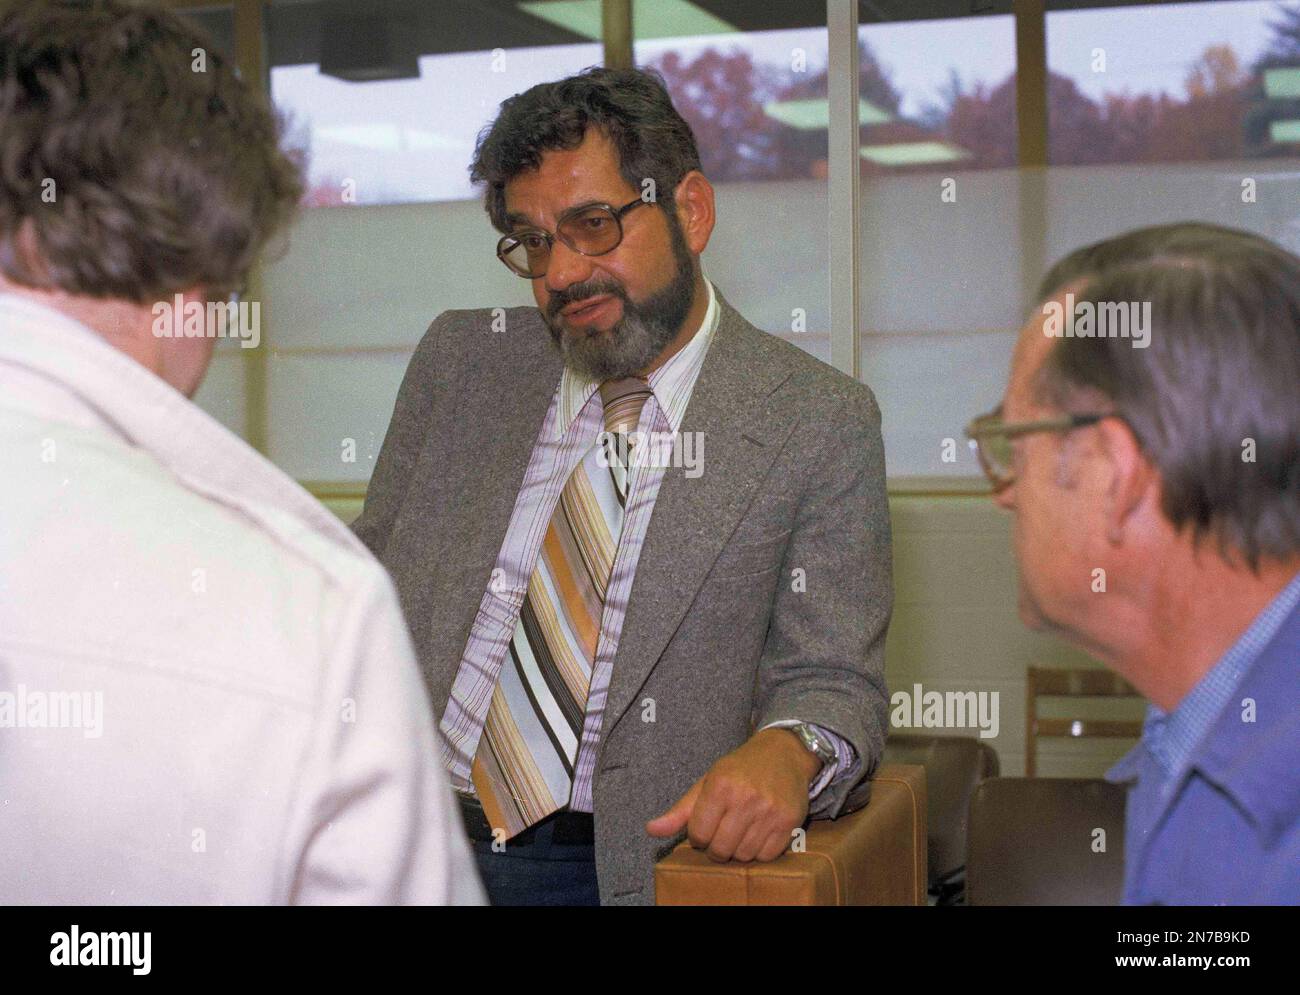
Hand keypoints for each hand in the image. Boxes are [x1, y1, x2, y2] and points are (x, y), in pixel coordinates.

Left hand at [645, 728, 819, 861]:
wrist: (784, 754)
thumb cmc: (740, 769)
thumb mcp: (707, 781)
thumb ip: (680, 810)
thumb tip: (651, 829)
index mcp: (720, 785)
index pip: (698, 834)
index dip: (698, 836)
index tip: (706, 827)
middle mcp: (745, 798)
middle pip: (720, 849)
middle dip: (717, 847)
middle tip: (722, 833)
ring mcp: (769, 811)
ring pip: (744, 855)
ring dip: (739, 849)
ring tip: (741, 830)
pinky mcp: (789, 821)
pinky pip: (767, 855)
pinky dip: (760, 851)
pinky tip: (759, 832)